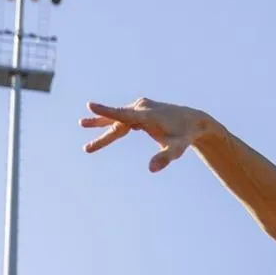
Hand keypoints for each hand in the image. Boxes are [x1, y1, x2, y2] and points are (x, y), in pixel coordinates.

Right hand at [80, 98, 210, 172]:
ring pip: (117, 119)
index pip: (123, 114)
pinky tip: (98, 125)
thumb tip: (151, 169)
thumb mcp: (177, 149)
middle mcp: (141, 108)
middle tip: (86, 149)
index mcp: (147, 115)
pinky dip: (111, 123)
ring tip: (82, 125)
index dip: (106, 111)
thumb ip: (165, 158)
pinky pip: (122, 119)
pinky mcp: (140, 112)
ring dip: (100, 124)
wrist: (194, 122)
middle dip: (101, 134)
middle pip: (117, 122)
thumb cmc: (185, 136)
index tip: (90, 105)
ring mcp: (140, 108)